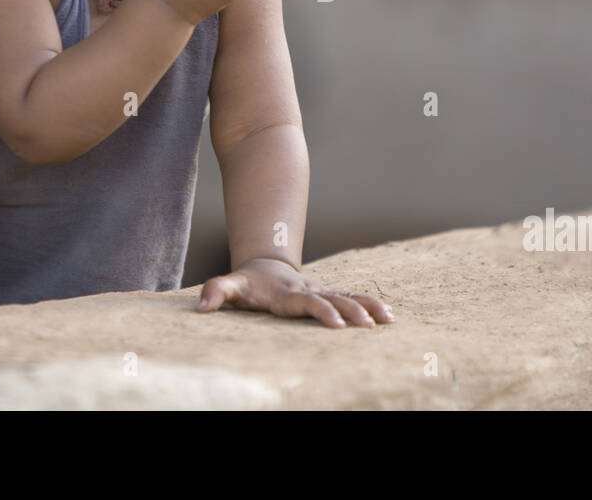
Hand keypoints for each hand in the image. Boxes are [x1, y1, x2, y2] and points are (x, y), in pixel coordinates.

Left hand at [195, 257, 394, 328]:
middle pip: (334, 299)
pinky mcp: (330, 295)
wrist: (266, 266)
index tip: (338, 325)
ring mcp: (322, 292)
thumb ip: (216, 292)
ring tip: (388, 318)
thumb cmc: (248, 283)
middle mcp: (309, 291)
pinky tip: (389, 316)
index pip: (308, 303)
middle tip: (369, 326)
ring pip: (349, 296)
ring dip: (369, 306)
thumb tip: (202, 307)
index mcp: (288, 294)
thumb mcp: (230, 285)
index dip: (322, 312)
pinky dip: (371, 305)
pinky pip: (353, 298)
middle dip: (352, 312)